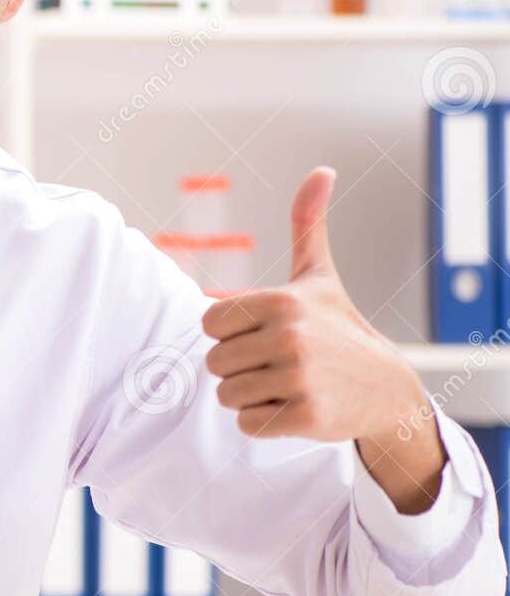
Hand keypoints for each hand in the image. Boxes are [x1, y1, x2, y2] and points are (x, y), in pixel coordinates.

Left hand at [201, 167, 443, 511]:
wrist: (386, 389)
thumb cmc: (339, 328)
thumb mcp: (319, 276)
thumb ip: (308, 225)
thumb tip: (321, 171)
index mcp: (280, 301)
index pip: (209, 324)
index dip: (232, 333)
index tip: (266, 333)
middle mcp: (288, 336)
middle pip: (214, 363)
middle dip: (239, 368)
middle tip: (279, 364)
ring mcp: (298, 377)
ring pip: (227, 395)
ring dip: (251, 396)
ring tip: (288, 384)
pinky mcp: (305, 415)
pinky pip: (247, 424)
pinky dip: (264, 421)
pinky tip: (295, 407)